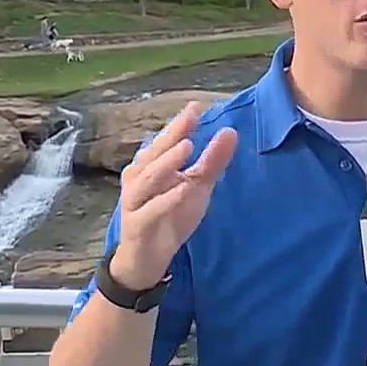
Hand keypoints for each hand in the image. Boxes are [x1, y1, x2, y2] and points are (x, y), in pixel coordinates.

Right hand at [113, 101, 237, 288]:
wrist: (146, 258)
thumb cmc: (169, 217)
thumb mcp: (196, 187)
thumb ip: (211, 161)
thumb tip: (230, 132)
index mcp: (151, 166)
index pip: (165, 141)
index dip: (179, 124)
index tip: (195, 107)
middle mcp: (139, 179)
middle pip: (154, 154)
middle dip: (172, 135)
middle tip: (190, 118)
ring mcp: (135, 201)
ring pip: (148, 178)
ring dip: (167, 162)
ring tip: (186, 147)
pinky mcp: (138, 224)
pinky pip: (151, 210)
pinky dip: (166, 199)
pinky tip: (182, 189)